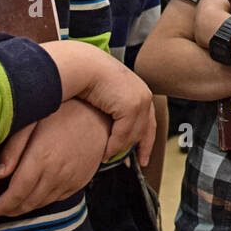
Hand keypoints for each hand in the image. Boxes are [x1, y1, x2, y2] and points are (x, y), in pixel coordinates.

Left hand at [0, 99, 109, 219]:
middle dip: (10, 211)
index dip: (0, 207)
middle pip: (28, 203)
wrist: (99, 115)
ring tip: (13, 204)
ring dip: (25, 207)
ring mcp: (70, 180)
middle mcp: (56, 174)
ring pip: (42, 203)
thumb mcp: (32, 123)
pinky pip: (57, 198)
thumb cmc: (64, 114)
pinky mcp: (81, 181)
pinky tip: (35, 194)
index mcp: (41, 159)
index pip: (16, 194)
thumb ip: (12, 149)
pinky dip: (43, 201)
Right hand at [41, 40, 157, 165]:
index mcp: (139, 91)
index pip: (149, 121)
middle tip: (128, 165)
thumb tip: (108, 125)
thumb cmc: (86, 76)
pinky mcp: (131, 106)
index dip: (146, 141)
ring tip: (107, 157)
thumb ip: (111, 109)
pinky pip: (123, 134)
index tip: (143, 158)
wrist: (82, 65)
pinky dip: (113, 146)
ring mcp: (140, 100)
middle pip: (143, 131)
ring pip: (133, 135)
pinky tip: (104, 153)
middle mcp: (144, 95)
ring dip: (119, 149)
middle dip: (136, 149)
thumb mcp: (105, 94)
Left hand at [193, 0, 230, 48]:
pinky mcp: (207, 43)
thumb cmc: (216, 9)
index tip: (213, 7)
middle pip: (203, 20)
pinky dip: (217, 38)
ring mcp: (201, 33)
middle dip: (209, 19)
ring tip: (223, 29)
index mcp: (199, 10)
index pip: (202, 8)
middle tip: (220, 19)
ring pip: (206, 31)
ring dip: (213, 29)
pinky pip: (212, 40)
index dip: (208, 7)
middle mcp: (197, 22)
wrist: (219, 28)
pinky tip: (225, 37)